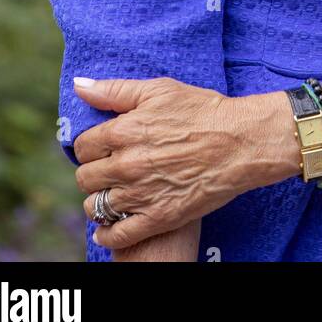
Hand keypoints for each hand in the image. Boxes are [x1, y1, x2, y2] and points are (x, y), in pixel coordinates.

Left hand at [71, 76, 297, 251]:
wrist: (241, 142)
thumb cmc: (203, 111)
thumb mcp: (160, 90)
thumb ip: (115, 90)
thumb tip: (80, 86)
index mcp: (124, 131)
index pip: (82, 146)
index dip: (92, 146)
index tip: (104, 147)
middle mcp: (127, 164)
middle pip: (85, 177)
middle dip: (95, 172)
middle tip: (111, 169)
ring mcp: (141, 194)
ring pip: (96, 207)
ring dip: (100, 202)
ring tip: (115, 194)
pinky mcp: (158, 217)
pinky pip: (117, 235)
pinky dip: (108, 233)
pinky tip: (111, 226)